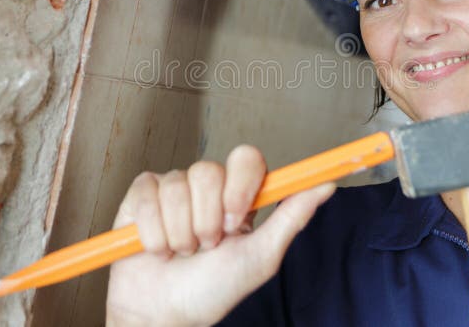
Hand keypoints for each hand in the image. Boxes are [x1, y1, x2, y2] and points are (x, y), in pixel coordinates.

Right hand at [105, 145, 335, 326]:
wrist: (162, 315)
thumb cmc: (213, 291)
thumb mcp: (260, 257)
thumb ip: (292, 216)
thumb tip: (327, 184)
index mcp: (239, 196)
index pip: (247, 158)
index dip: (240, 185)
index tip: (236, 218)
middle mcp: (207, 186)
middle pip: (208, 170)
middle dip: (206, 219)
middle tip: (207, 245)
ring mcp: (173, 188)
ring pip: (177, 185)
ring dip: (180, 232)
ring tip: (182, 252)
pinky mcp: (141, 195)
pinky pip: (147, 194)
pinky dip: (152, 232)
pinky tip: (156, 249)